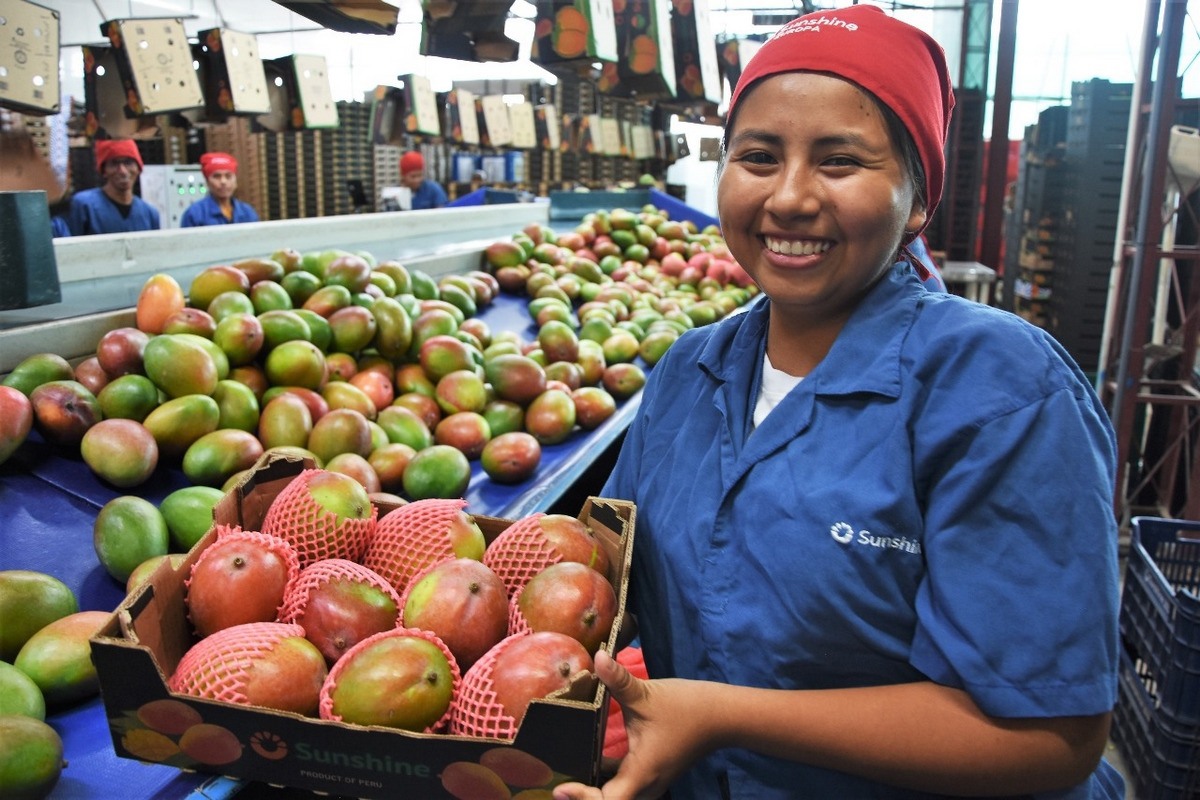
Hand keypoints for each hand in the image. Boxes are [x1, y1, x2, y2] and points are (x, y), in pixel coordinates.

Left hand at [553, 650, 708, 799]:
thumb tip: (598, 657)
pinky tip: (590, 761)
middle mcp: (646, 784)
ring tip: (569, 774)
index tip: (561, 787)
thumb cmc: (686, 708)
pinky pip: (624, 786)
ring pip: (618, 797)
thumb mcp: (647, 694)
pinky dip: (606, 780)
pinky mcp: (654, 774)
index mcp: (642, 773)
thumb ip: (618, 679)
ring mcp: (652, 782)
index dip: (582, 799)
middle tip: (559, 782)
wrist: (722, 715)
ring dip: (595, 790)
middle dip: (584, 797)